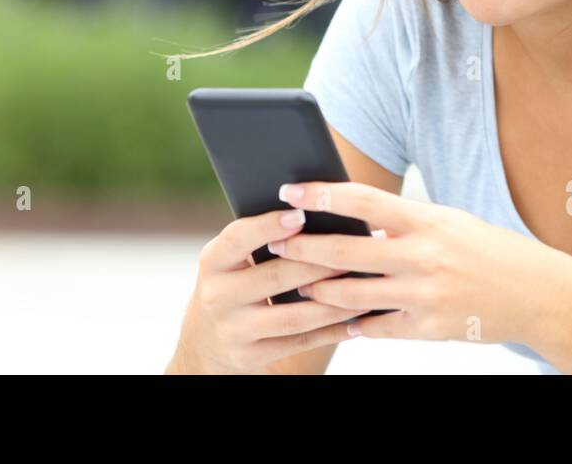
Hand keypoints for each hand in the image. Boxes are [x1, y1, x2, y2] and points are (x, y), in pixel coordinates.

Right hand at [168, 205, 369, 373]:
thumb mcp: (231, 261)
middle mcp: (217, 296)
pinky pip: (299, 343)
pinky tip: (356, 322)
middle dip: (320, 263)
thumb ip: (259, 240)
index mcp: (212, 261)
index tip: (301, 214)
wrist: (206, 343)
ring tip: (365, 287)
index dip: (268, 225)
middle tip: (357, 250)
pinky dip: (331, 332)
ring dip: (335, 302)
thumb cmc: (233, 285)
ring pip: (293, 315)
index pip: (238, 238)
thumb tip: (315, 214)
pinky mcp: (249, 357)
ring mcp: (233, 330)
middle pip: (276, 277)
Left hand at [272, 180, 564, 345]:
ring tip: (299, 285)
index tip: (290, 190)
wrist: (537, 293)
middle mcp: (424, 257)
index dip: (322, 194)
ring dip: (319, 290)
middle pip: (346, 252)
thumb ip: (403, 222)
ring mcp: (425, 296)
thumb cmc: (487, 249)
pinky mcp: (430, 329)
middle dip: (303, 249)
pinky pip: (378, 328)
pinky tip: (340, 320)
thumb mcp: (448, 222)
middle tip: (276, 243)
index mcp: (427, 221)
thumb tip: (353, 218)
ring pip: (353, 295)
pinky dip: (356, 324)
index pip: (363, 200)